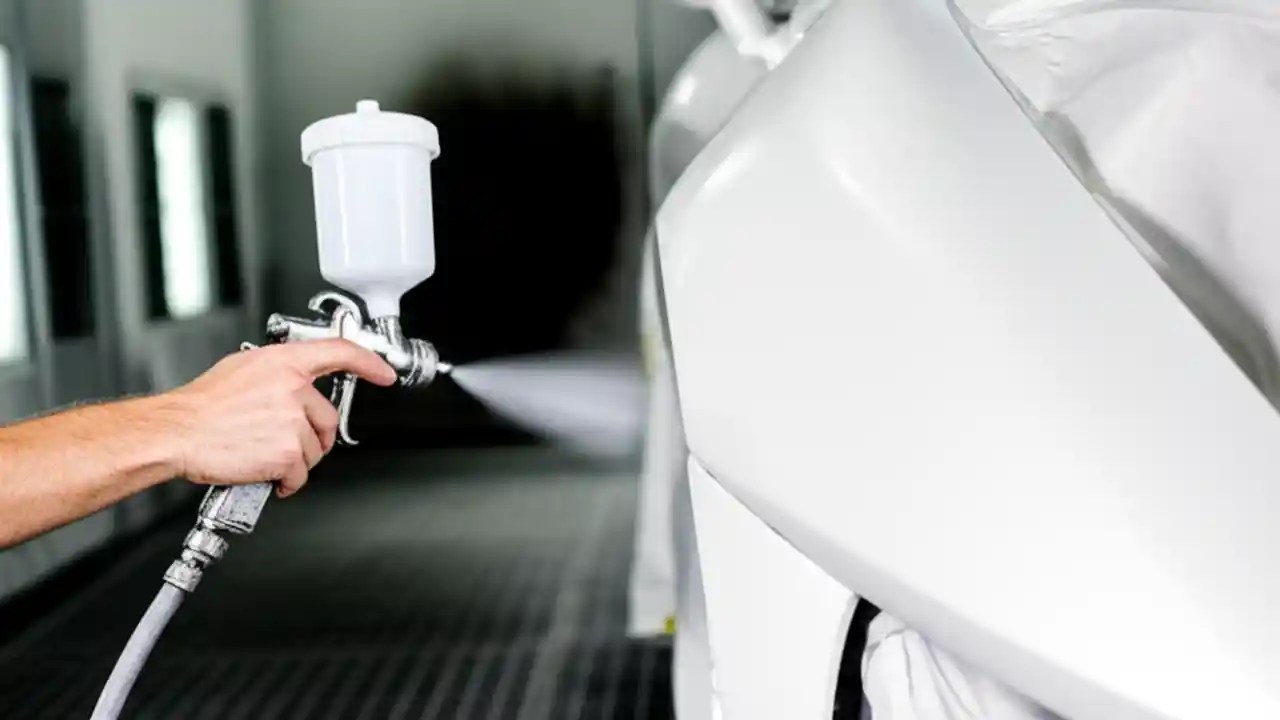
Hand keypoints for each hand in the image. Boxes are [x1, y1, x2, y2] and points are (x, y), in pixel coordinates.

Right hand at [163, 339, 395, 497]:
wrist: (177, 432)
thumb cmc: (201, 406)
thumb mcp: (241, 369)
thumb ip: (276, 372)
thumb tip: (292, 380)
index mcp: (284, 362)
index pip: (341, 352)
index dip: (370, 363)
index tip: (384, 374)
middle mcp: (293, 388)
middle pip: (328, 418)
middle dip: (314, 437)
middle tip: (290, 443)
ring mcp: (292, 420)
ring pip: (314, 449)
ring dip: (296, 460)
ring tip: (266, 456)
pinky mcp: (287, 452)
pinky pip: (301, 474)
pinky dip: (288, 481)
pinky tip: (269, 475)